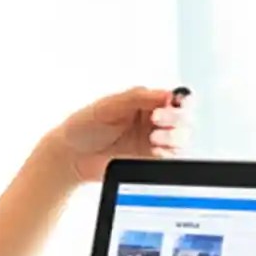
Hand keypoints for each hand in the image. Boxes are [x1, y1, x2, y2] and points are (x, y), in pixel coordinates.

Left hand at [46, 86, 191, 182]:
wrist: (70, 155)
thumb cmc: (84, 126)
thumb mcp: (107, 106)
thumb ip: (137, 97)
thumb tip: (167, 94)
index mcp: (145, 102)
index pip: (175, 98)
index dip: (181, 99)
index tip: (173, 101)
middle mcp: (154, 121)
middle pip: (184, 118)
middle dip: (176, 118)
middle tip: (157, 119)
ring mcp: (154, 142)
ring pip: (182, 138)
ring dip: (174, 137)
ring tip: (155, 137)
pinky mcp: (151, 161)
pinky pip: (172, 158)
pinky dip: (168, 153)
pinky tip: (156, 151)